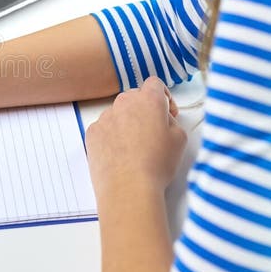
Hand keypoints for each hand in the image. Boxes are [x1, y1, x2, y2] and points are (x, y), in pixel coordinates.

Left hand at [84, 76, 186, 200]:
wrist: (128, 187)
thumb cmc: (157, 164)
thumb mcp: (179, 139)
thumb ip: (172, 120)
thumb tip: (162, 120)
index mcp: (148, 100)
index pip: (155, 84)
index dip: (164, 97)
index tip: (167, 113)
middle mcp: (123, 103)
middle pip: (135, 97)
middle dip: (144, 110)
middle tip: (153, 132)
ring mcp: (105, 117)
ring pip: (118, 113)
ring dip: (127, 123)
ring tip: (135, 148)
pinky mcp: (92, 132)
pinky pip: (104, 128)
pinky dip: (112, 136)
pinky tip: (120, 154)